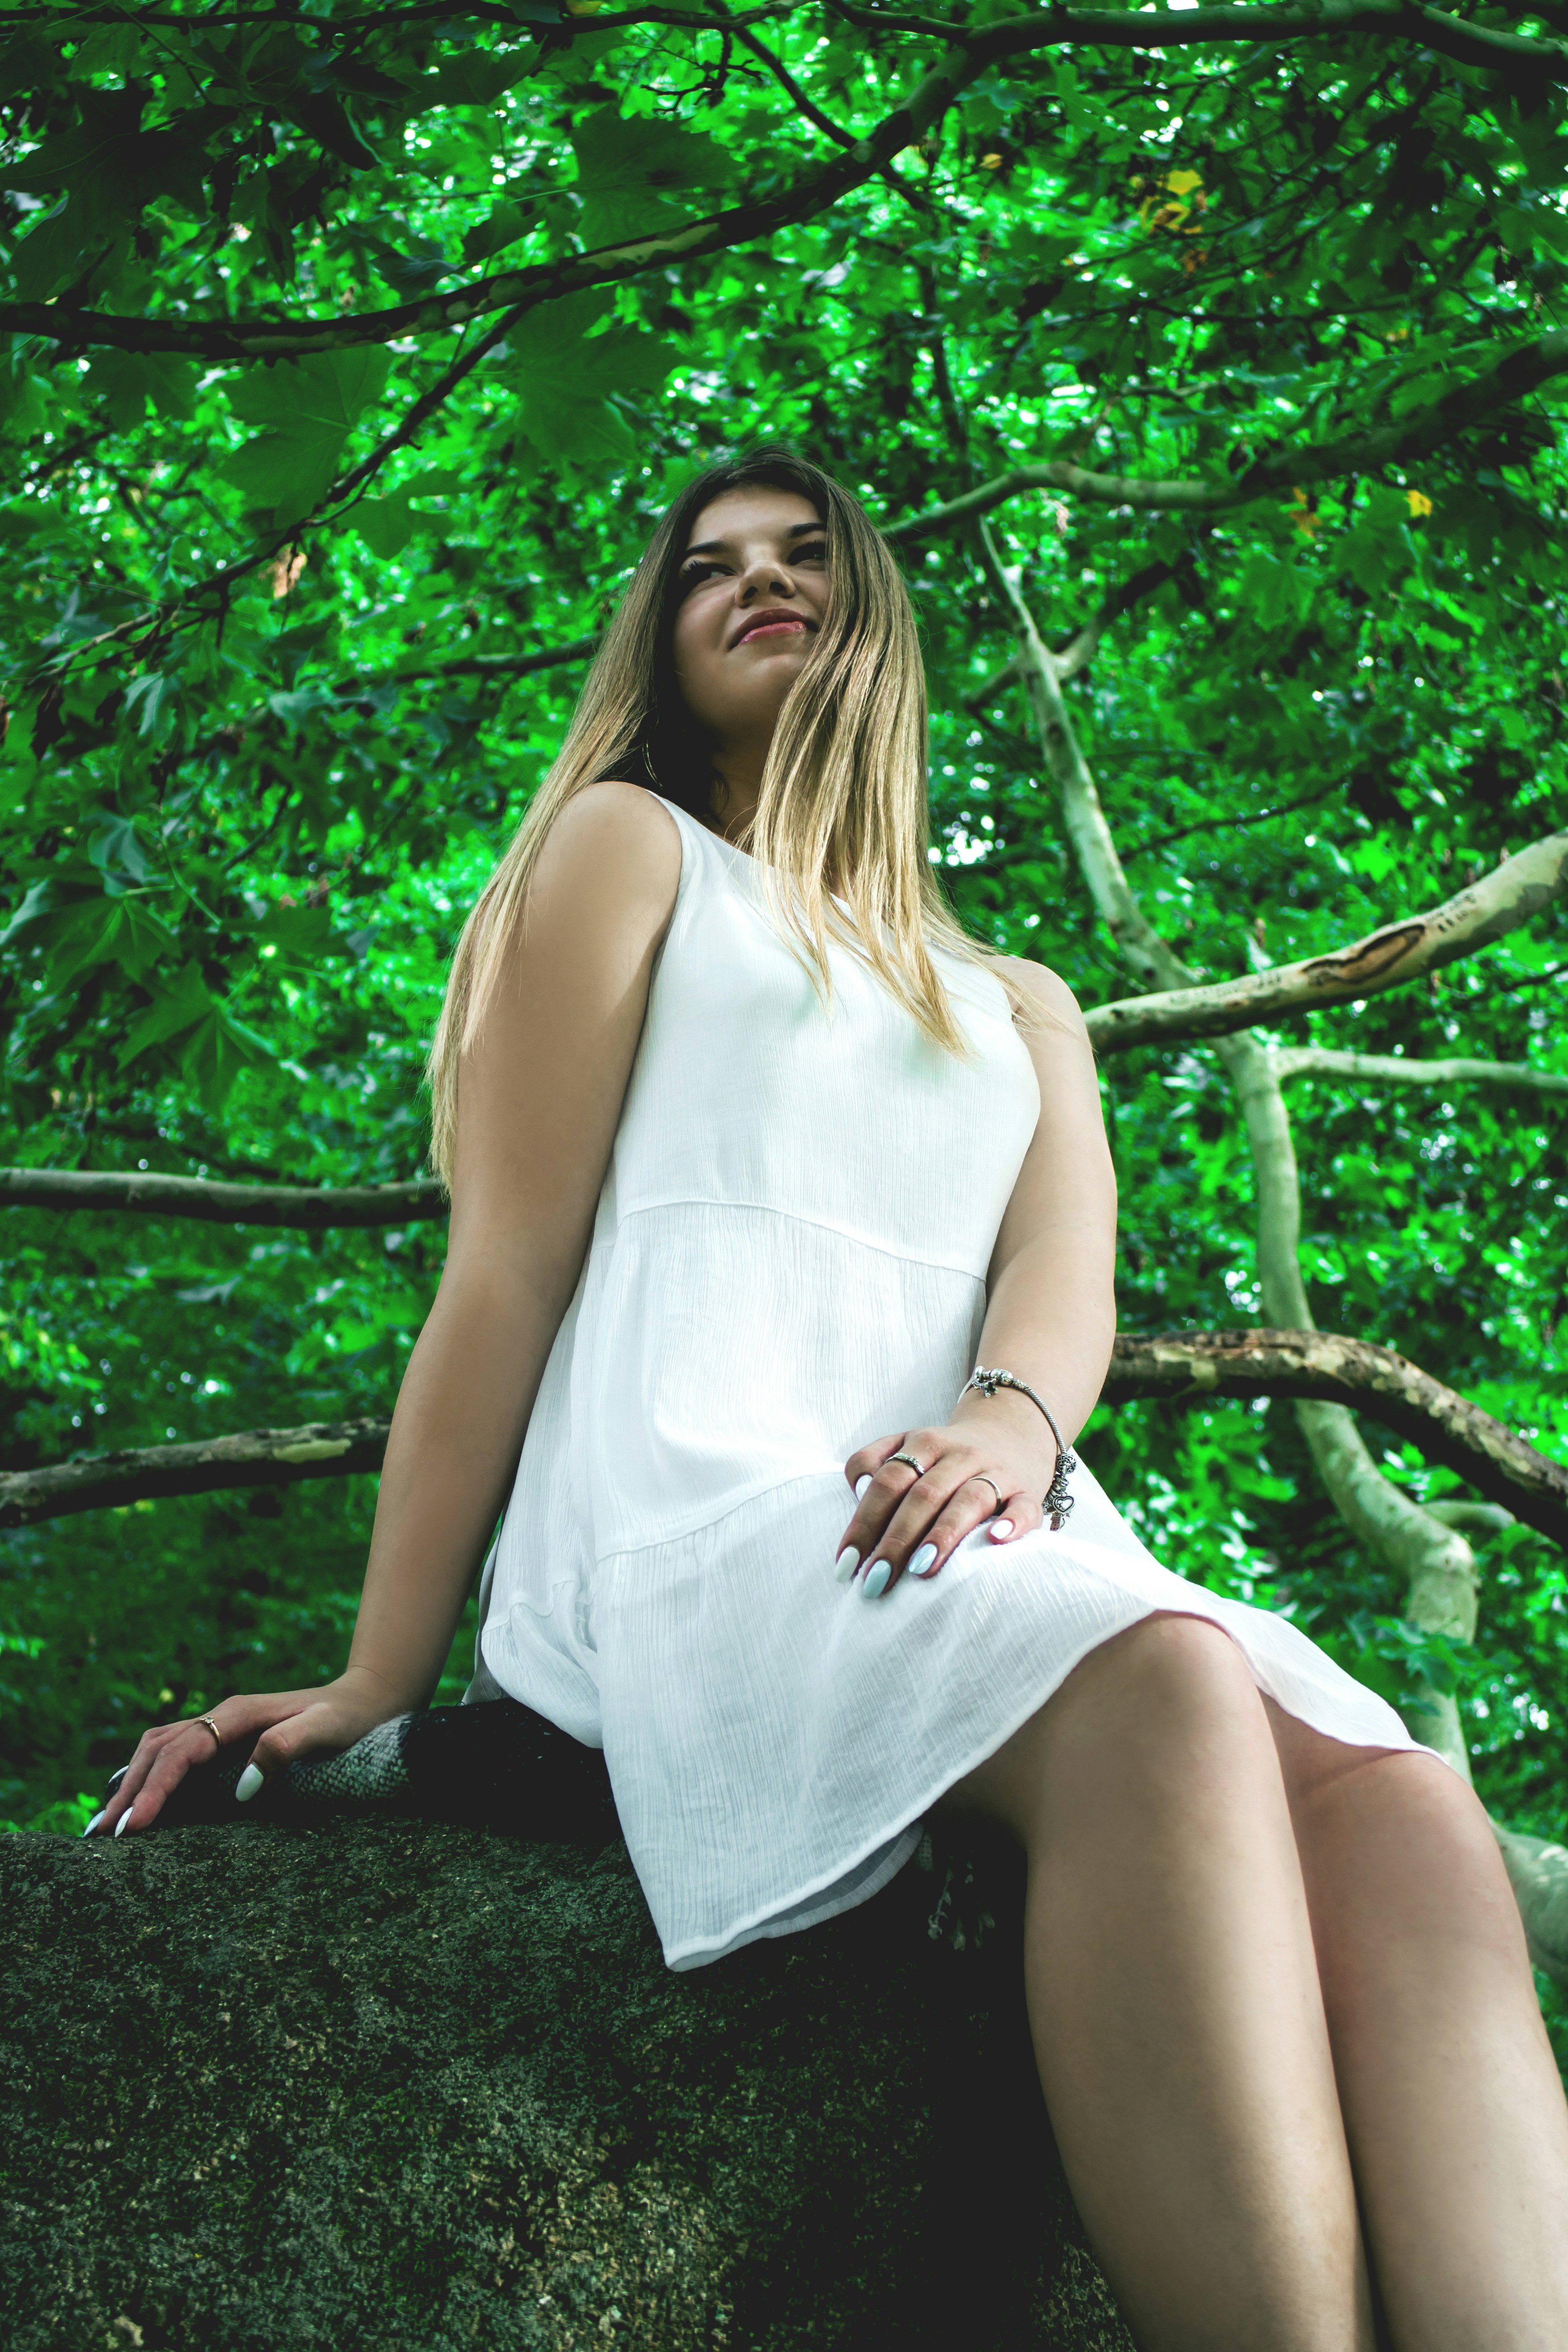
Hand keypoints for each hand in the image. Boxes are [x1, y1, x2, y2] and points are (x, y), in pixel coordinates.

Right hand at [86, 1666, 406, 1837]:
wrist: (365, 1700)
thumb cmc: (348, 1719)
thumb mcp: (326, 1730)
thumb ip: (285, 1749)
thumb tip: (242, 1787)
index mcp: (237, 1715)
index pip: (180, 1753)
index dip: (154, 1789)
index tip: (134, 1827)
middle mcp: (221, 1718)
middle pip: (157, 1750)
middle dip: (128, 1791)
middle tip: (102, 1837)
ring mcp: (220, 1728)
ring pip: (159, 1749)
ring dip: (131, 1783)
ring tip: (106, 1826)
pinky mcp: (225, 1742)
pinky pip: (174, 1755)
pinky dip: (148, 1776)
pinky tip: (136, 1803)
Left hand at [835, 1407, 1059, 1599]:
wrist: (1010, 1434)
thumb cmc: (943, 1458)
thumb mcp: (904, 1446)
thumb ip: (872, 1462)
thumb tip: (857, 1491)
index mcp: (924, 1443)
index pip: (888, 1481)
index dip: (864, 1522)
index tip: (845, 1564)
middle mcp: (960, 1454)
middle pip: (923, 1495)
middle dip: (896, 1540)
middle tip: (876, 1580)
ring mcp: (996, 1472)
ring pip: (970, 1500)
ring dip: (943, 1534)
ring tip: (920, 1570)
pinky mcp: (1027, 1492)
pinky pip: (1025, 1507)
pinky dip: (1013, 1524)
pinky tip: (997, 1542)